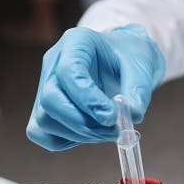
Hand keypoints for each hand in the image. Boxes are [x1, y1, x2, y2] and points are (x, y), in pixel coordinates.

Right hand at [26, 24, 165, 150]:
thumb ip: (138, 91)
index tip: (111, 117)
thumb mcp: (142, 67)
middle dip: (83, 124)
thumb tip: (132, 115)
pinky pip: (42, 133)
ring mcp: (46, 86)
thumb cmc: (129, 58)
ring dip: (78, 134)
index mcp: (76, 43)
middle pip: (50, 100)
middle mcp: (54, 63)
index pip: (69, 72)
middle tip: (113, 131)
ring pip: (45, 120)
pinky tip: (90, 133)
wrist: (123, 61)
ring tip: (107, 132)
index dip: (88, 100)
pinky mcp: (45, 108)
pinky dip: (66, 140)